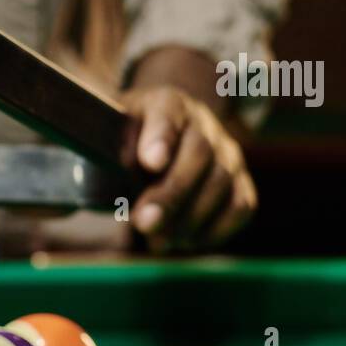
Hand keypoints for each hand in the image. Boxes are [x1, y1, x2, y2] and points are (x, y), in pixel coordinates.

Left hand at [119, 85, 257, 252]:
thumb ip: (103, 148)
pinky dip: (215, 229)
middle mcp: (202, 124)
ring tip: (157, 241)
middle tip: (144, 223)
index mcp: (165, 103)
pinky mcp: (240, 183)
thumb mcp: (106, 135)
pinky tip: (185, 241)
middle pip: (199, 154)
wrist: (156, 147)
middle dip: (172, 194)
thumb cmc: (125, 144)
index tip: (150, 162)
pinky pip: (241, 206)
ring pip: (221, 184)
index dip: (161, 137)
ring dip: (189, 219)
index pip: (167, 111)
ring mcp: (227, 153)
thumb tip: (110, 173)